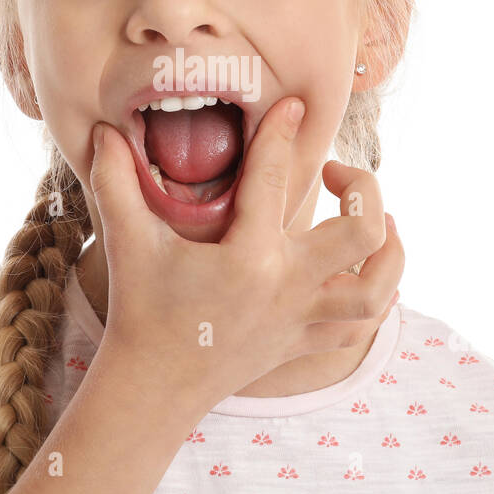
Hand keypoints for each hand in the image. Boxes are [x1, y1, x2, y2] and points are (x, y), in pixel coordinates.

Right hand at [86, 96, 404, 414]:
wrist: (152, 388)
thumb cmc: (141, 311)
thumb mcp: (128, 243)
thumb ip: (116, 183)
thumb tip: (103, 132)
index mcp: (247, 258)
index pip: (275, 178)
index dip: (281, 132)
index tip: (290, 106)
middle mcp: (286, 289)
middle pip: (361, 232)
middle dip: (363, 188)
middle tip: (335, 170)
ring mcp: (300, 320)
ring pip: (377, 286)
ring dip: (390, 249)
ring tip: (379, 218)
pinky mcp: (302, 343)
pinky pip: (361, 325)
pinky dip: (379, 296)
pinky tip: (372, 270)